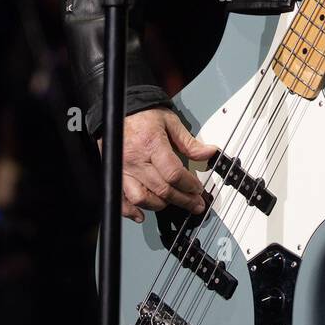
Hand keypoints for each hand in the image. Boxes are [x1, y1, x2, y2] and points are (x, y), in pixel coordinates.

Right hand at [99, 108, 216, 223]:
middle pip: (161, 189)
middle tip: (195, 204)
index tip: (198, 189)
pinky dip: (130, 211)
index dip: (189, 185)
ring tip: (174, 202)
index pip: (173, 174)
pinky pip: (120, 199)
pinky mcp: (115, 174)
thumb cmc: (144, 114)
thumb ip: (189, 142)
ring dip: (160, 205)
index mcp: (151, 144)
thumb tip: (208, 153)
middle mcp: (135, 159)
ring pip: (141, 198)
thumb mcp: (171, 122)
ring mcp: (123, 169)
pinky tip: (141, 215)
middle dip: (183, 200)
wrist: (119, 110)